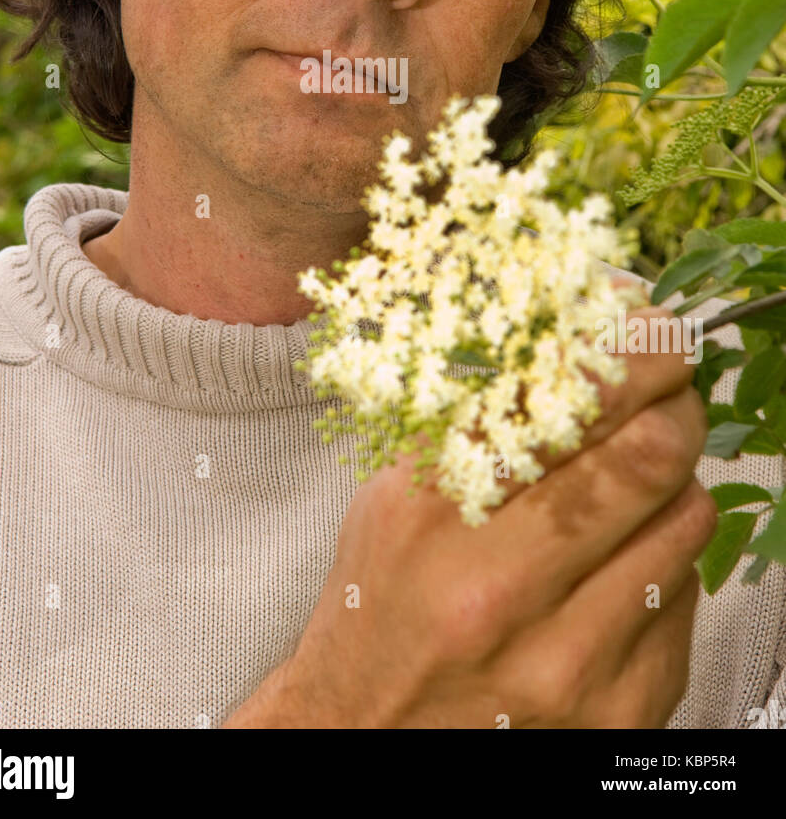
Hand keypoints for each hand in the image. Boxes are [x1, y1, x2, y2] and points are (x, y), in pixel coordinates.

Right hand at [245, 305, 714, 728]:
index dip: (632, 346)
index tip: (648, 323)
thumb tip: (581, 331)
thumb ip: (479, 419)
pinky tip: (614, 565)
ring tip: (632, 482)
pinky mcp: (623, 709)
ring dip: (672, 481)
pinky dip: (662, 558)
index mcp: (435, 519)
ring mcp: (570, 661)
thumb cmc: (384, 601)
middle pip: (653, 454)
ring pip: (688, 518)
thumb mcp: (398, 495)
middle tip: (669, 385)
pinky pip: (687, 592)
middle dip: (674, 400)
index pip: (572, 403)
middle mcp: (502, 593)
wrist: (371, 737)